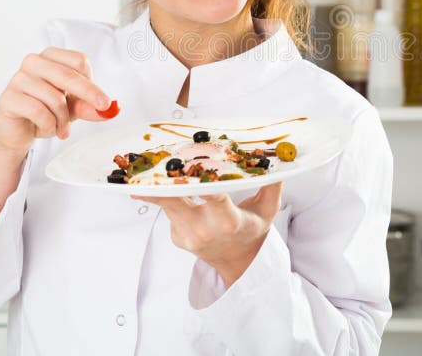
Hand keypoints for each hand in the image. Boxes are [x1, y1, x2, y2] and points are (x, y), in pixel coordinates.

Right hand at [0, 47, 113, 156]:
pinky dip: (48, 125)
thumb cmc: (46, 110)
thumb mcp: (73, 108)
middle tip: (102, 107)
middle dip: (89, 94)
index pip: (78, 61)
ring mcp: (18, 78)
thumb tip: (111, 108)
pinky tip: (47, 129)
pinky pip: (38, 111)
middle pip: (68, 74)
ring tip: (61, 128)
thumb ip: (90, 106)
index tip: (101, 99)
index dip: (91, 81)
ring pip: (54, 97)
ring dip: (63, 119)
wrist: (19, 131)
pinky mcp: (8, 98)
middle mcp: (33, 62)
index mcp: (51, 57)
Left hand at [133, 182, 282, 287]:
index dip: (199, 186)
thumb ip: (272, 184)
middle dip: (159, 188)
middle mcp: (204, 230)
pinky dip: (168, 197)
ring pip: (167, 206)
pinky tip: (166, 185)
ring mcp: (187, 236)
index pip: (213, 199)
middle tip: (145, 172)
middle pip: (175, 204)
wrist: (238, 261)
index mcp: (228, 221)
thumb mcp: (268, 209)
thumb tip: (277, 160)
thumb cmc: (252, 230)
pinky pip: (170, 211)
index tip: (187, 173)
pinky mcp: (177, 237)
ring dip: (157, 188)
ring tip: (144, 172)